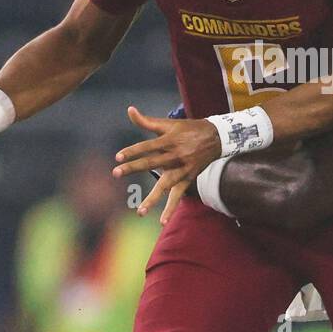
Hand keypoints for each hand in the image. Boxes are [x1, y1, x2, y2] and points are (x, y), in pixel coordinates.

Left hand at [114, 106, 220, 222]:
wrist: (216, 138)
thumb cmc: (188, 129)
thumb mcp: (169, 123)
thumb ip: (147, 121)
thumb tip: (129, 109)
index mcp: (169, 140)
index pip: (147, 146)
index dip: (133, 151)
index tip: (118, 157)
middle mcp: (175, 155)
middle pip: (152, 163)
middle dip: (134, 168)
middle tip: (116, 172)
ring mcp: (182, 169)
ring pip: (165, 186)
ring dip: (153, 199)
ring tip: (140, 212)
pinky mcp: (188, 179)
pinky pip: (178, 196)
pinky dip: (171, 209)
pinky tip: (162, 222)